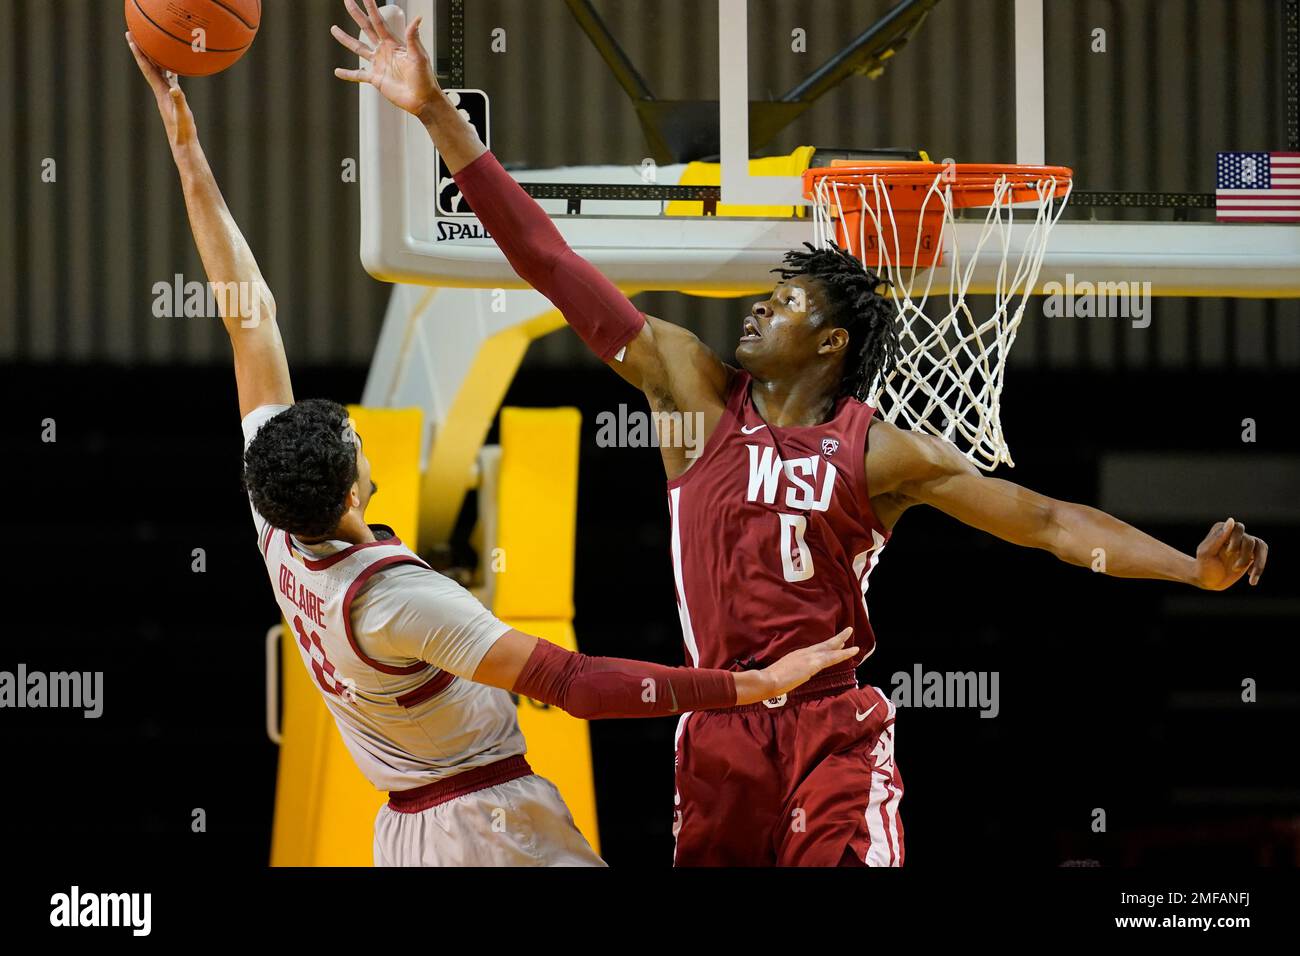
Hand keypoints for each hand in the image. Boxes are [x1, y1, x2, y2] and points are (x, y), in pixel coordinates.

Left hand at [125, 32, 197, 149]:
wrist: (183, 143)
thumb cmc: (183, 130)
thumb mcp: (182, 115)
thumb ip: (179, 101)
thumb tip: (175, 89)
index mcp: (160, 92)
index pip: (147, 69)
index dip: (139, 53)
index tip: (131, 39)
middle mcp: (160, 91)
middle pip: (148, 66)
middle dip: (141, 50)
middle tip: (134, 33)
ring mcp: (166, 94)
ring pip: (157, 71)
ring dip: (153, 57)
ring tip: (150, 43)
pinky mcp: (173, 98)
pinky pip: (169, 78)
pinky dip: (168, 69)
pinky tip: (171, 65)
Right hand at [332, 0, 440, 118]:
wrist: (422, 100)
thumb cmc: (425, 79)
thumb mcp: (419, 56)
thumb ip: (414, 38)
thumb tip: (417, 19)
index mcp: (394, 44)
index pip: (379, 22)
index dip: (372, 8)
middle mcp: (384, 51)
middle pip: (366, 29)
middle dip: (357, 14)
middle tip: (348, 2)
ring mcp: (379, 64)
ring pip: (358, 48)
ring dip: (346, 39)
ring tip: (334, 30)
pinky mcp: (376, 79)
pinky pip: (358, 75)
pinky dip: (348, 74)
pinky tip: (338, 71)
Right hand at [735, 628, 857, 704]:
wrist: (766, 680)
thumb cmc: (768, 680)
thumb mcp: (779, 674)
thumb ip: (787, 674)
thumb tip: (788, 678)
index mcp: (796, 656)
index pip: (815, 650)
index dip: (826, 646)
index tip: (835, 643)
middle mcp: (803, 653)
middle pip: (824, 645)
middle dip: (837, 640)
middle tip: (848, 631)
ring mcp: (808, 658)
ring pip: (830, 650)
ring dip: (843, 645)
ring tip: (855, 644)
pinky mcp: (812, 664)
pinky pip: (832, 658)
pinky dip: (843, 654)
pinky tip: (852, 652)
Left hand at [1194, 517, 1268, 589]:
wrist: (1207, 580)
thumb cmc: (1204, 565)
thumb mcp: (1206, 553)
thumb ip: (1217, 537)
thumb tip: (1231, 520)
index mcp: (1221, 530)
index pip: (1238, 528)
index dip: (1236, 541)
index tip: (1228, 553)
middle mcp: (1234, 534)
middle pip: (1249, 540)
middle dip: (1244, 556)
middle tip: (1234, 568)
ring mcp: (1244, 544)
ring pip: (1260, 546)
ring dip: (1257, 562)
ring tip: (1250, 577)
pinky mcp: (1251, 554)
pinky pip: (1262, 556)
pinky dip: (1259, 567)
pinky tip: (1251, 579)